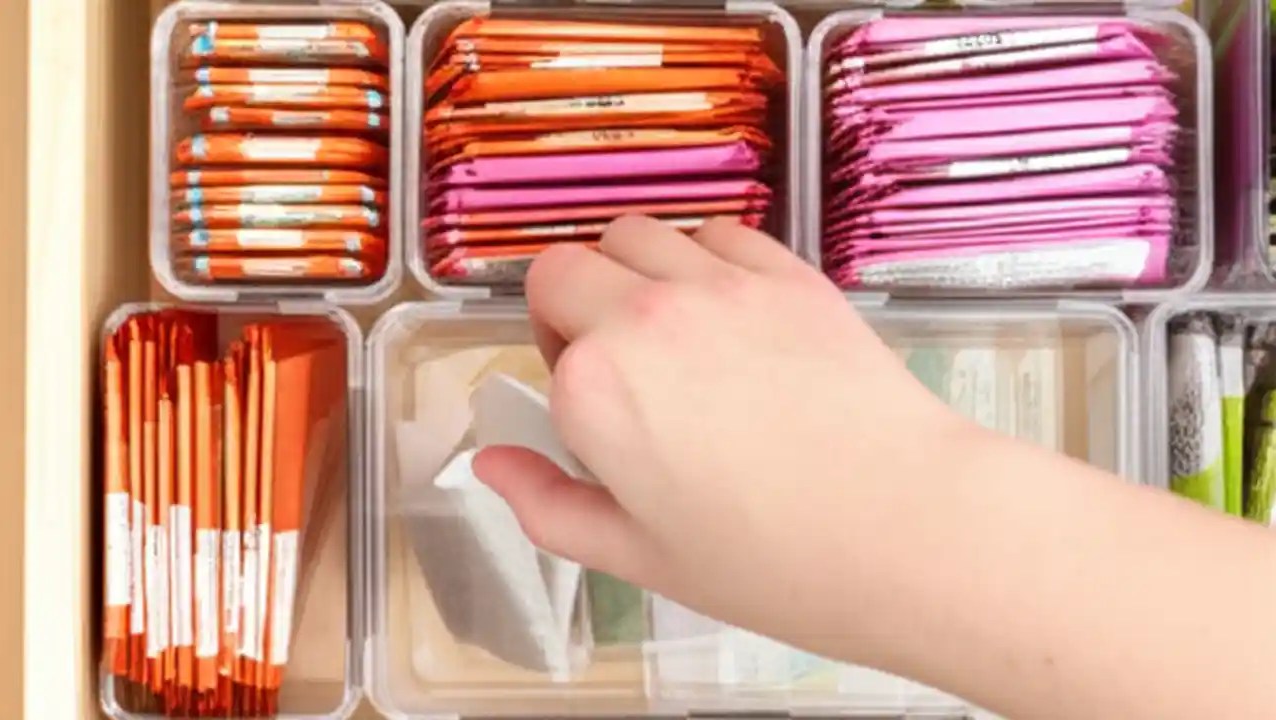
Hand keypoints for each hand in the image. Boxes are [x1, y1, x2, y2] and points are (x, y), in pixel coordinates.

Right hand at [473, 215, 985, 654]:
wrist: (908, 527)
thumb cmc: (777, 558)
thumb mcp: (636, 556)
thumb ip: (545, 504)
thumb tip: (492, 465)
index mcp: (595, 386)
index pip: (540, 344)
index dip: (562, 380)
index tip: (600, 419)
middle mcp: (646, 314)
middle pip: (566, 265)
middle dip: (571, 307)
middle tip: (614, 365)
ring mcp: (720, 285)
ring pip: (636, 233)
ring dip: (630, 272)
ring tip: (668, 332)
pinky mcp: (787, 274)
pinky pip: (718, 233)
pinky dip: (703, 259)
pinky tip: (727, 316)